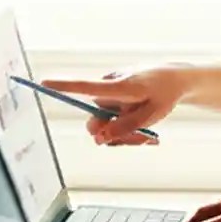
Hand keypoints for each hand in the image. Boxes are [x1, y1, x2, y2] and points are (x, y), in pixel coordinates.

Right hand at [41, 67, 187, 145]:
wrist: (177, 80)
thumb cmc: (165, 94)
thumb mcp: (151, 115)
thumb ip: (125, 127)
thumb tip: (99, 138)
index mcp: (118, 87)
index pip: (85, 87)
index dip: (63, 87)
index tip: (44, 83)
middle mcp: (109, 90)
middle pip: (96, 122)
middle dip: (112, 137)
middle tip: (141, 141)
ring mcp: (112, 97)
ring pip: (106, 125)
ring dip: (123, 136)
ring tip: (149, 138)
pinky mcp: (116, 102)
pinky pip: (113, 122)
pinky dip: (127, 131)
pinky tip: (146, 135)